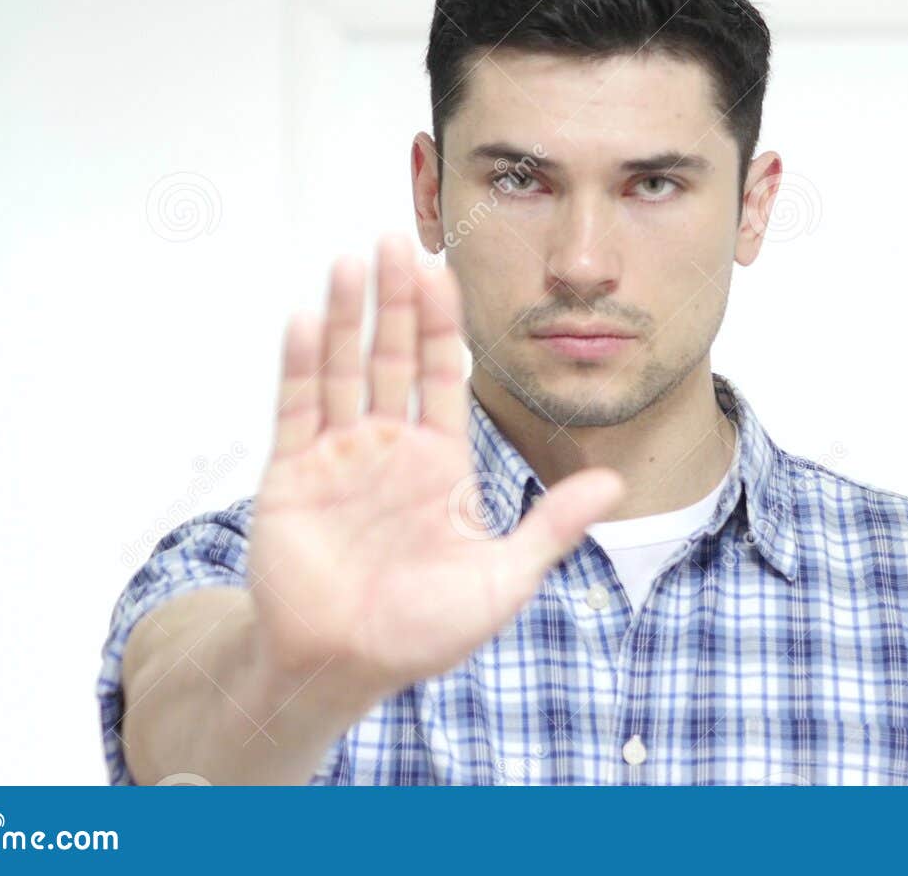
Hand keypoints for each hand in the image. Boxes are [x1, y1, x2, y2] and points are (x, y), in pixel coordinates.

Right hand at [244, 235, 624, 713]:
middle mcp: (389, 446)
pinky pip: (297, 410)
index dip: (446, 323)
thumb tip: (615, 485)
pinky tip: (307, 317)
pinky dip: (301, 364)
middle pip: (393, 355)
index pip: (445, 373)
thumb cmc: (422, 633)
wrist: (345, 669)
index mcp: (440, 460)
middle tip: (395, 239)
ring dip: (347, 316)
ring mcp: (338, 456)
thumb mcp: (503, 580)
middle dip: (396, 299)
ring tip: (351, 259)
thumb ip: (553, 527)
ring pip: (343, 369)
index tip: (447, 272)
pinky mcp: (292, 475)